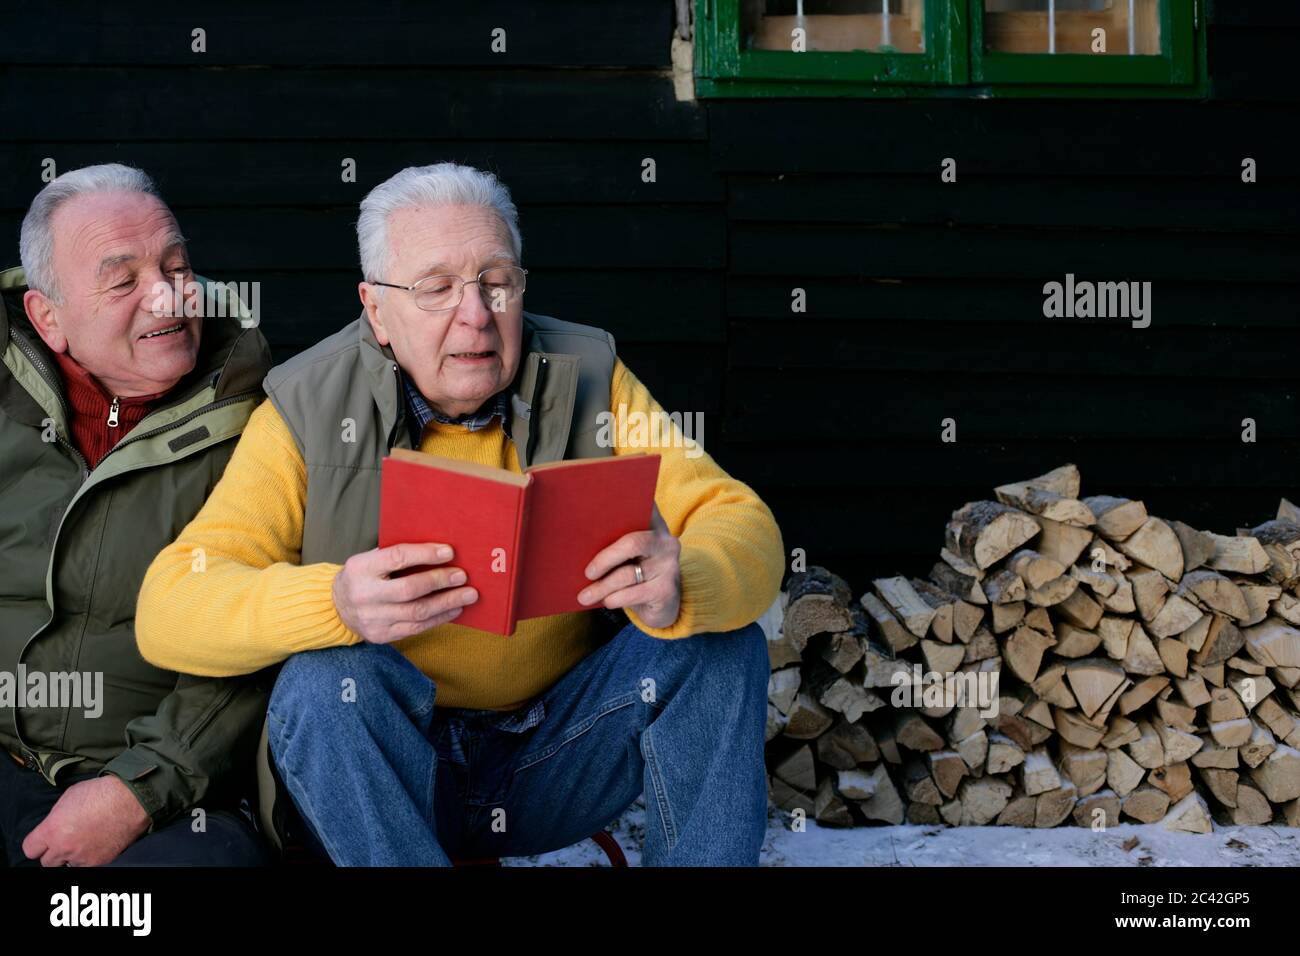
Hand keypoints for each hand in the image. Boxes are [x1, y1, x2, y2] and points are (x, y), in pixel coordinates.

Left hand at [22, 775, 150, 866]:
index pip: (30, 849)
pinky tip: (97, 843)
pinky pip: (86, 865)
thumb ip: (56, 816)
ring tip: (85, 841)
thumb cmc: (102, 792)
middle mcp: (64, 848)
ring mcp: (82, 857)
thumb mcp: (69, 797)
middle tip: (66, 840)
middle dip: (54, 852)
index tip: (44, 840)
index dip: (37, 844)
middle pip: (47, 862)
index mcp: (52, 830)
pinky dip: (89, 857)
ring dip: (72, 856)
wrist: (132, 799)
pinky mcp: (99, 862)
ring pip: (67, 865)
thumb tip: (54, 825)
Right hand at [333, 542, 478, 643]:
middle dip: (440, 581)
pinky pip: (416, 628)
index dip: (425, 554)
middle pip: (410, 588)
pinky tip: (454, 609)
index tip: (449, 552)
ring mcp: (372, 618)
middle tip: (462, 575)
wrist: (337, 606)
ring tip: (468, 595)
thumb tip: (441, 552)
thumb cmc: (364, 576)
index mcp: (361, 568)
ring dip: (447, 602)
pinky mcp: (381, 635)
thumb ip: (397, 554)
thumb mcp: (370, 559)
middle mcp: (364, 594)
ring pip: (417, 612)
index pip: (397, 557)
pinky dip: (439, 618)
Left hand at [578, 503, 680, 628]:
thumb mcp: (629, 553)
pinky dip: (614, 599)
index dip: (622, 503)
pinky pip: (632, 594)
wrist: (665, 603)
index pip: (640, 506)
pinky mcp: (666, 590)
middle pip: (632, 543)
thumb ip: (614, 540)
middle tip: (587, 572)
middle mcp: (665, 542)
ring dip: (602, 587)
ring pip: (627, 574)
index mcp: (654, 524)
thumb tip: (576, 539)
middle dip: (604, 558)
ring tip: (585, 596)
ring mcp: (669, 566)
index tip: (597, 505)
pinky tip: (606, 601)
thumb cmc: (637, 572)